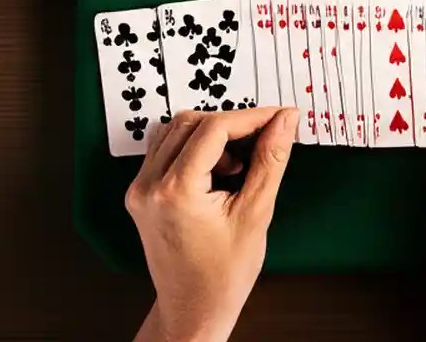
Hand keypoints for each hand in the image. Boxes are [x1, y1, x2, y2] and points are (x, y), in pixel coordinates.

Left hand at [125, 107, 298, 341]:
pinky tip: (217, 169)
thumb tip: (285, 121)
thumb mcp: (256, 213)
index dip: (251, 117)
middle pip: (192, 123)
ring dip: (211, 134)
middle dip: (232, 124)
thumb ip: (270, 160)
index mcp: (176, 192)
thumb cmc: (223, 275)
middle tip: (263, 139)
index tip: (278, 116)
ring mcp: (140, 189)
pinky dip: (194, 147)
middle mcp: (149, 186)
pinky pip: (165, 149)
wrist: (194, 308)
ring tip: (237, 164)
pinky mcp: (141, 192)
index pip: (214, 128)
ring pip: (175, 131)